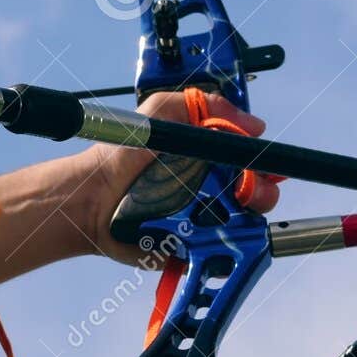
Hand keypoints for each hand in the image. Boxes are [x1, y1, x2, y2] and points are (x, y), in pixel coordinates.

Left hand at [76, 90, 279, 263]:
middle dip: (261, 192)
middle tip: (245, 190)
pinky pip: (220, 251)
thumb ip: (205, 106)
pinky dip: (227, 247)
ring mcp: (203, 219)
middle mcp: (210, 188)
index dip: (263, 165)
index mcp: (209, 156)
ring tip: (232, 209)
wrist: (94, 196)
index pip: (251, 162)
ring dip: (247, 217)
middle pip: (256, 194)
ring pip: (244, 223)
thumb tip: (254, 123)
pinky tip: (219, 235)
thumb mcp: (162, 111)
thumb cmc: (123, 151)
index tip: (263, 167)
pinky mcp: (192, 247)